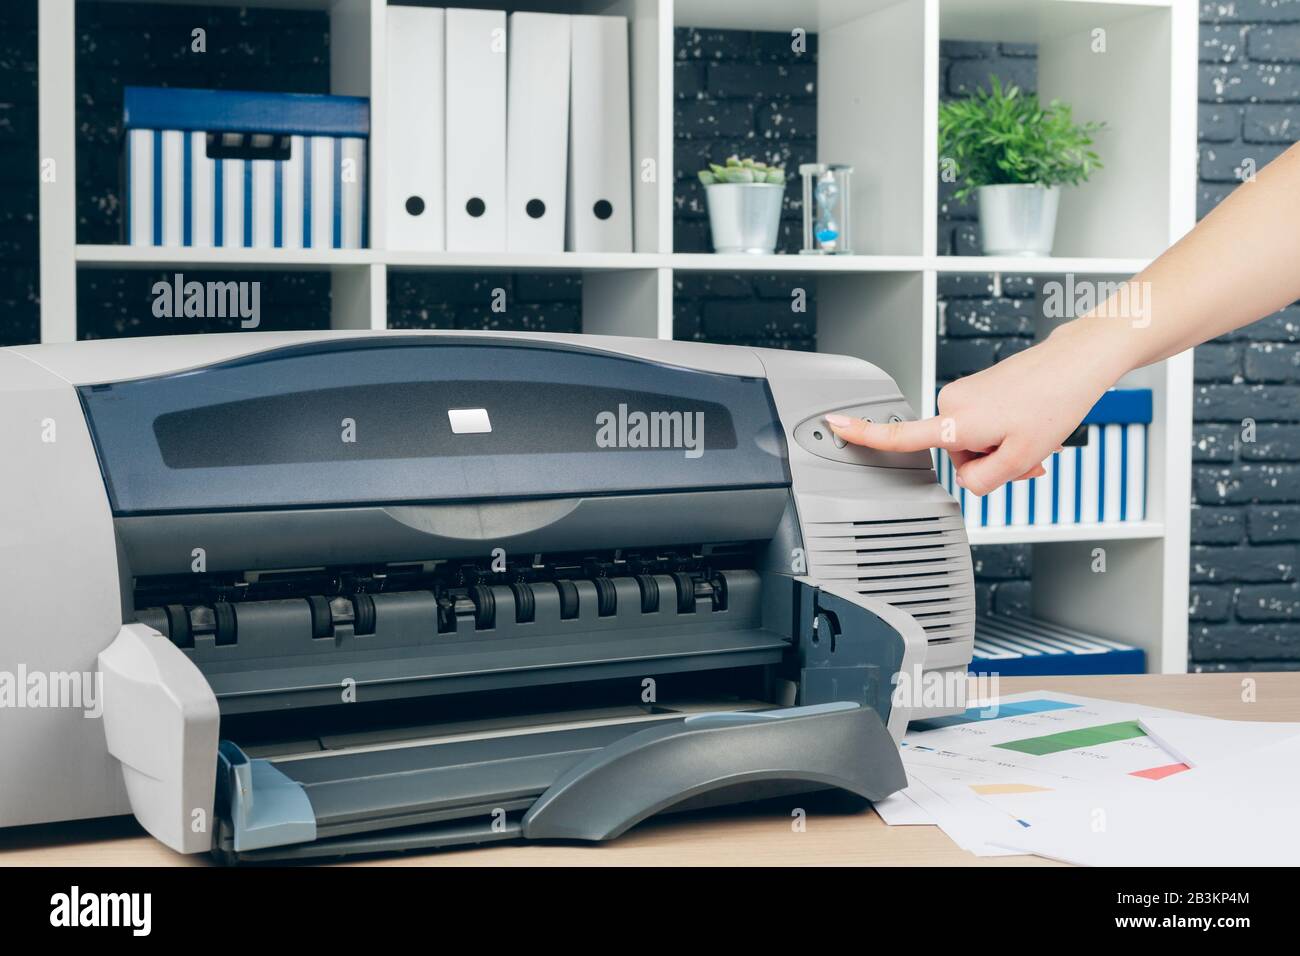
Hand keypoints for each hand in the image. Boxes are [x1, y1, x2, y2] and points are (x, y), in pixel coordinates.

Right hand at [825, 323, 1124, 496]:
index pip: (901, 436)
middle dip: (989, 460)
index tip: (834, 426)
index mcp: (957, 422)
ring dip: (1000, 447)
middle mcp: (953, 404)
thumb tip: (969, 481)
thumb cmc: (1053, 403)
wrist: (1074, 365)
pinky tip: (1028, 424)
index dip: (864, 435)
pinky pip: (980, 426)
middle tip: (1024, 450)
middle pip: (958, 456)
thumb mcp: (1022, 459)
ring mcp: (963, 394)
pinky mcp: (976, 389)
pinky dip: (1002, 432)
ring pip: (972, 443)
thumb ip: (984, 482)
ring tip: (1031, 433)